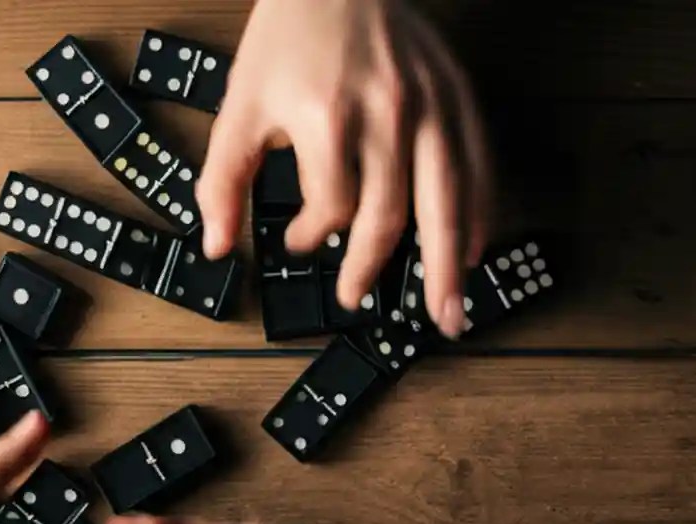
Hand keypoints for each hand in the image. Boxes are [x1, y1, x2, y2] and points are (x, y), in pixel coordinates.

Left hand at [199, 0, 490, 337]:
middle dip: (371, 268)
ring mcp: (429, 106)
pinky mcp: (457, 96)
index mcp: (327, 118)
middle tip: (358, 298)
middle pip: (389, 216)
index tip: (298, 239)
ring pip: (446, 201)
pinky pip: (477, 165)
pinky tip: (473, 248)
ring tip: (448, 311)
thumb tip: (217, 245)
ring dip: (447, 265)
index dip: (310, 235)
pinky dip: (478, 213)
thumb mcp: (239, 108)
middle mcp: (386, 114)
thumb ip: (223, 182)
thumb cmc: (287, 39)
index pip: (328, 207)